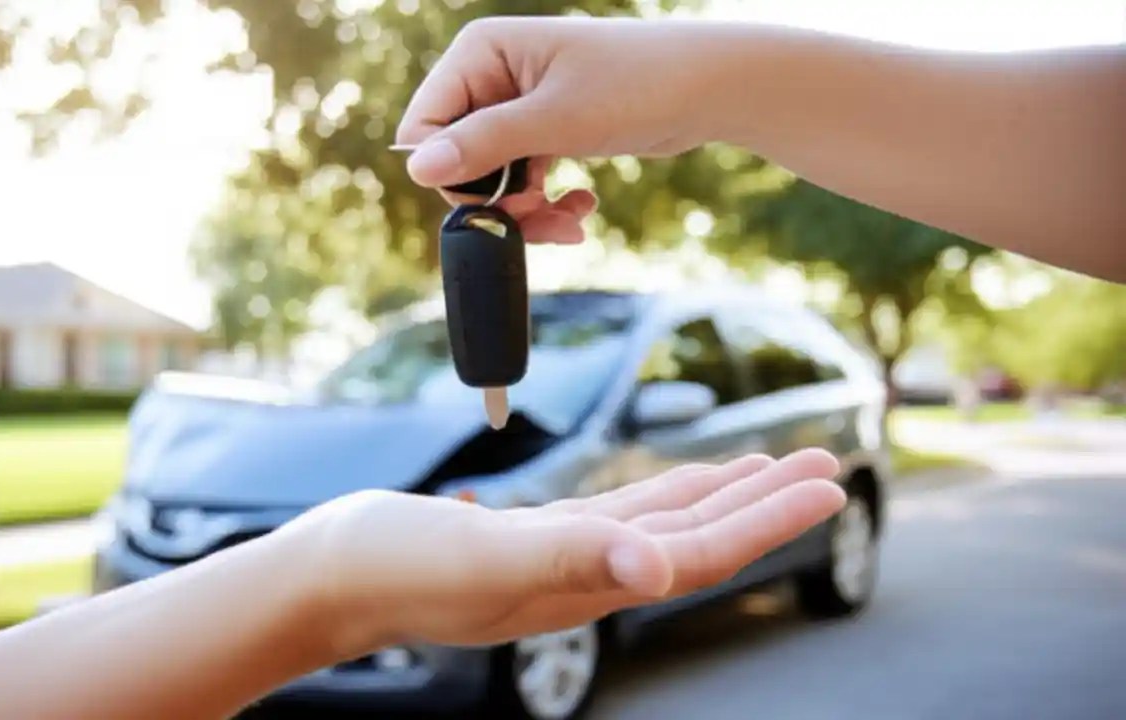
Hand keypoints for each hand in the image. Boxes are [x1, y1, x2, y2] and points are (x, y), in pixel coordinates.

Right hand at [290, 449, 843, 654]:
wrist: (328, 578)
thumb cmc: (394, 569)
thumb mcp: (485, 558)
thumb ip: (572, 556)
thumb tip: (655, 564)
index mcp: (587, 583)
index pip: (700, 551)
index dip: (768, 518)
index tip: (828, 482)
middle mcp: (585, 576)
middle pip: (696, 535)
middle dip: (762, 500)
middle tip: (824, 462)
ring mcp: (557, 559)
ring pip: (658, 520)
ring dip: (715, 493)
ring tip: (764, 465)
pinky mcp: (528, 538)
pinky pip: (611, 511)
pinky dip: (650, 492)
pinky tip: (664, 483)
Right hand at [394, 17, 720, 243]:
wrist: (710, 88)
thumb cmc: (638, 83)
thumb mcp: (557, 119)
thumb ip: (485, 144)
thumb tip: (417, 169)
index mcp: (480, 51)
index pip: (425, 125)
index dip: (452, 173)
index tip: (500, 200)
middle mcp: (492, 74)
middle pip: (456, 159)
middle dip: (496, 200)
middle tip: (539, 217)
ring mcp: (518, 105)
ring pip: (491, 180)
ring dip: (524, 212)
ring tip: (568, 223)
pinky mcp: (544, 131)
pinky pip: (521, 181)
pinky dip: (545, 204)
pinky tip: (580, 208)